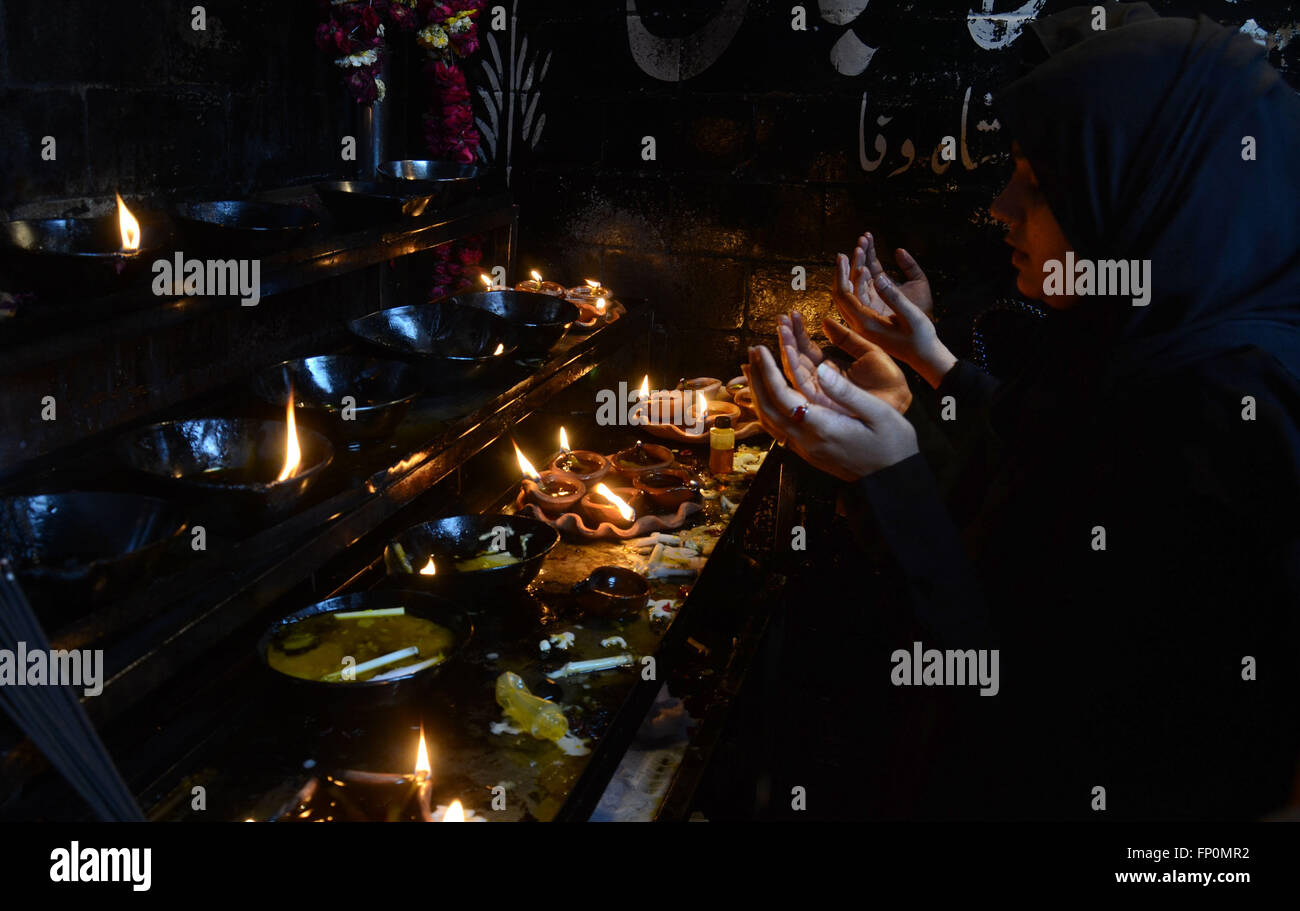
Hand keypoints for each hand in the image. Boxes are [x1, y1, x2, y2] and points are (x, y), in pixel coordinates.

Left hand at [745, 344, 918, 480]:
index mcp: (823, 427)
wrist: (893, 479)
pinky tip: (768, 395)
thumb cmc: (893, 443)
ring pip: (769, 421)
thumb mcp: (879, 412)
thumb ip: (847, 392)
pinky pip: (777, 429)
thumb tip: (821, 369)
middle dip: (756, 378)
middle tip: (751, 352)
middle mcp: (807, 440)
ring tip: (752, 369)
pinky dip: (767, 407)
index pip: (782, 397)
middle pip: (767, 408)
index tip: (759, 349)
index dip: (768, 372)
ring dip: (757, 393)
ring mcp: (804, 449)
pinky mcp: (807, 452)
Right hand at [776, 311, 911, 413]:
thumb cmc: (888, 379)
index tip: (793, 314)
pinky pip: (801, 382)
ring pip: (794, 368)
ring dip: (787, 347)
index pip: (808, 349)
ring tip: (782, 328)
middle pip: (797, 358)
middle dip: (788, 337)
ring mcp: (819, 391)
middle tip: (781, 318)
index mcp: (831, 369)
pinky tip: (788, 349)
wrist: (900, 398)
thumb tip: (826, 321)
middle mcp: (821, 380)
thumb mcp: (868, 351)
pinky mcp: (820, 401)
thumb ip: (846, 338)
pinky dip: (793, 365)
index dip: (799, 332)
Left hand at [833, 247, 955, 388]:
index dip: (842, 274)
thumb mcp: (912, 316)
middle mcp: (860, 324)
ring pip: (850, 295)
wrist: (925, 356)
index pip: (845, 295)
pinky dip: (860, 282)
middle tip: (843, 254)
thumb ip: (894, 297)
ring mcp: (864, 323)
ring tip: (855, 254)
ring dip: (851, 275)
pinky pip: (859, 299)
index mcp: (866, 324)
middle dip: (843, 272)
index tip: (843, 256)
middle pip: (842, 294)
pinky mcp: (870, 321)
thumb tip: (878, 277)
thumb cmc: (921, 338)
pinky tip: (864, 268)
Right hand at [862, 232, 933, 316]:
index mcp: (883, 286)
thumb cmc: (923, 310)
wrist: (925, 332)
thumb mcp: (919, 282)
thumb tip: (898, 250)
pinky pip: (857, 297)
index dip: (868, 250)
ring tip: (859, 249)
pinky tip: (863, 269)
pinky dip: (858, 283)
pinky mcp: (867, 314)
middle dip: (859, 255)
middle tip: (860, 241)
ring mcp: (869, 304)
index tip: (867, 236)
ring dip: (855, 265)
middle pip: (860, 272)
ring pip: (855, 282)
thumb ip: (910, 266)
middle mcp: (873, 294)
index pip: (871, 265)